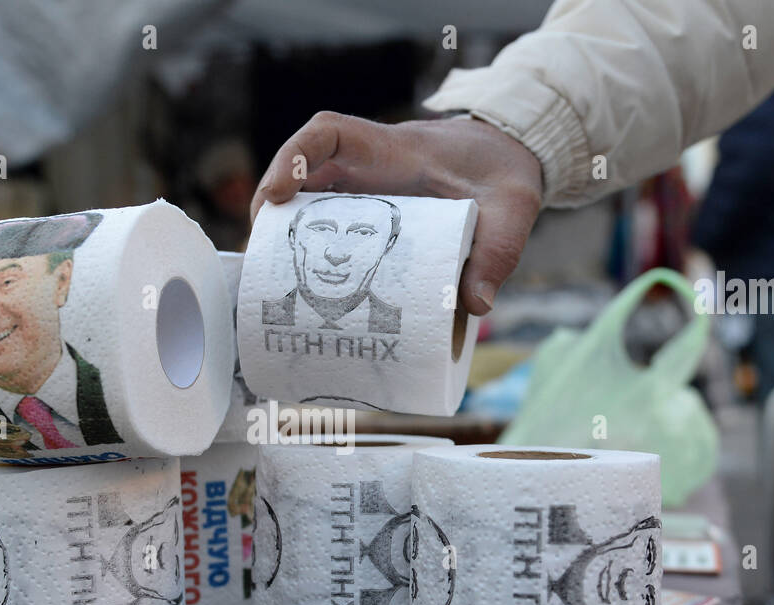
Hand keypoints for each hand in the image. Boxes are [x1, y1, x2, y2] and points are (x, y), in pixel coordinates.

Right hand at [251, 112, 543, 315]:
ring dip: (287, 234)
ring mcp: (366, 190)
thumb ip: (498, 251)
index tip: (277, 194)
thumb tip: (475, 303)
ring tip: (272, 277)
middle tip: (261, 255)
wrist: (511, 160)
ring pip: (309, 202)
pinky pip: (330, 226)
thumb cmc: (505, 173)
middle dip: (272, 208)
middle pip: (301, 173)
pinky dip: (313, 252)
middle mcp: (369, 167)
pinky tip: (309, 287)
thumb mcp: (512, 210)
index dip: (294, 156)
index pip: (329, 133)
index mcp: (393, 151)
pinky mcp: (370, 215)